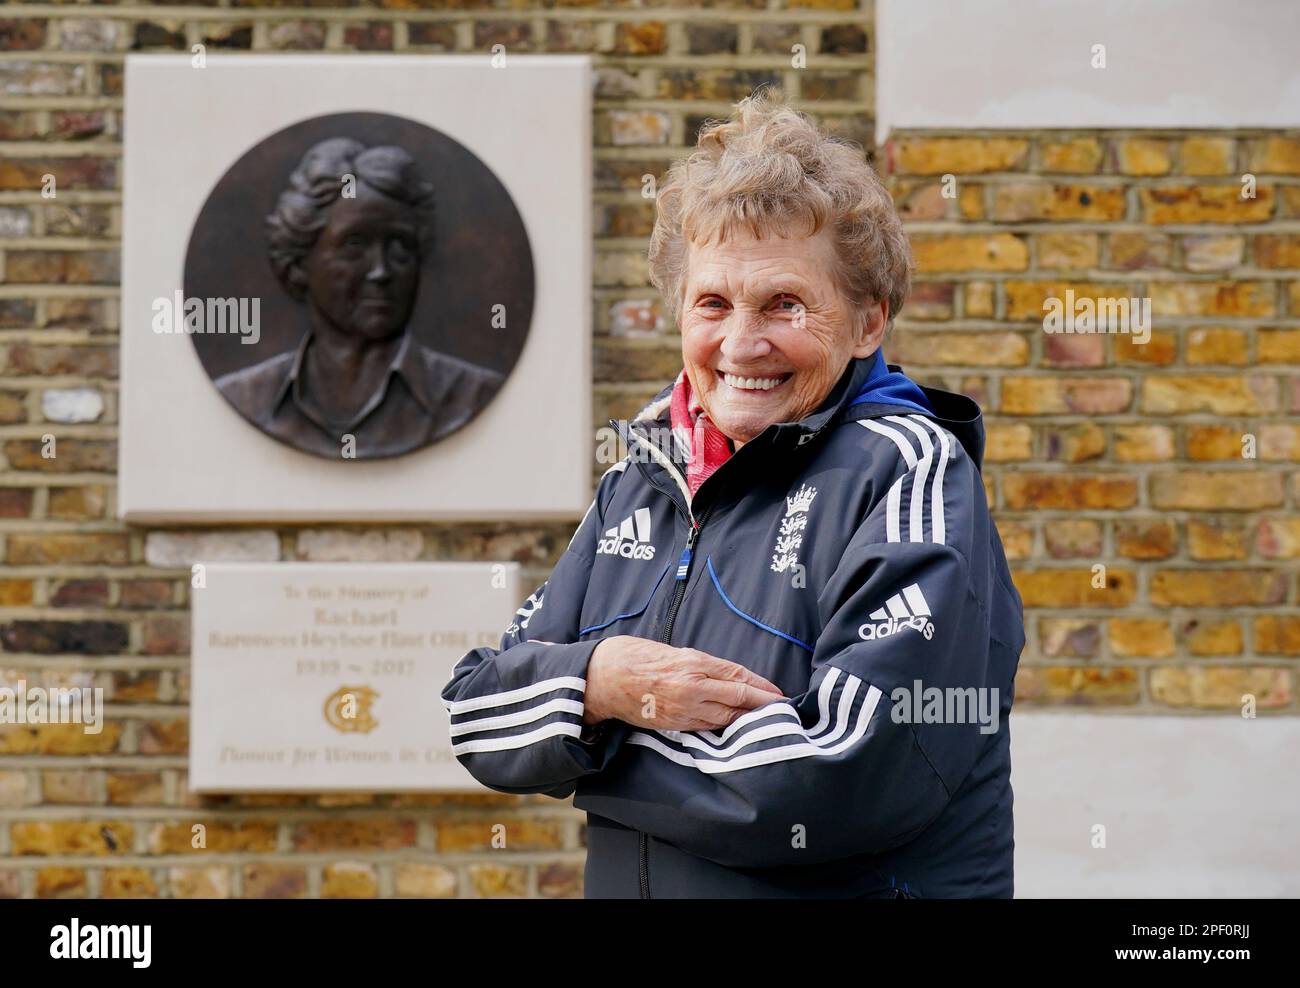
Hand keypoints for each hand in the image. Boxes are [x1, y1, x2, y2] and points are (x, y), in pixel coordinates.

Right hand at [582, 635, 784, 731]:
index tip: (778, 693)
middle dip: (763, 705)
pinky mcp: (674, 724)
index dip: (761, 686)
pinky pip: (707, 727)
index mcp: (693, 663)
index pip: (737, 676)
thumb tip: (727, 675)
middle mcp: (692, 687)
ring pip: (725, 718)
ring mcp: (683, 708)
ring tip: (766, 721)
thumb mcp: (672, 650)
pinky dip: (725, 728)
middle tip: (783, 709)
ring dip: (747, 720)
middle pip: (738, 699)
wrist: (601, 678)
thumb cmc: (634, 657)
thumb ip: (701, 664)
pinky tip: (735, 729)